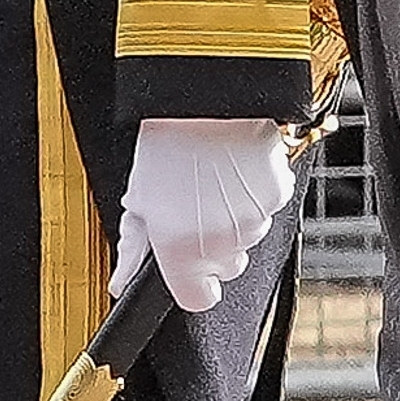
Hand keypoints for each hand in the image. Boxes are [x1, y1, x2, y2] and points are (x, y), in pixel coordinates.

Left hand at [114, 117, 293, 313]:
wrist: (204, 101)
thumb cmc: (167, 146)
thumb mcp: (136, 200)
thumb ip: (132, 250)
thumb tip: (122, 281)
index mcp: (183, 253)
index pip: (199, 299)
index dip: (192, 283)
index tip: (186, 265)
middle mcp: (221, 245)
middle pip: (225, 266)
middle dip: (213, 247)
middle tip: (195, 209)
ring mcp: (254, 221)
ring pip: (247, 236)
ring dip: (234, 218)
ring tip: (213, 181)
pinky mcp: (277, 194)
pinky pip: (267, 206)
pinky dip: (255, 194)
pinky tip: (235, 169)